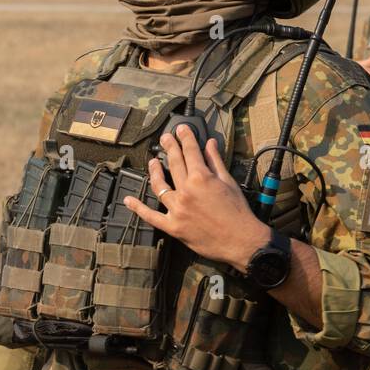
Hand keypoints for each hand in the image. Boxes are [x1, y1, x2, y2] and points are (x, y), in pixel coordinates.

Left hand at [123, 123, 270, 272]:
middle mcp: (186, 191)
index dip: (185, 138)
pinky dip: (138, 208)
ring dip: (154, 171)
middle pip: (174, 164)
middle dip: (169, 147)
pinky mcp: (172, 226)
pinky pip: (151, 216)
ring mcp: (177, 209)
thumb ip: (216, 162)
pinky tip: (129, 200)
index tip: (181, 129)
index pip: (191, 152)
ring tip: (152, 161)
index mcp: (202, 178)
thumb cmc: (238, 212)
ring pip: (159, 185)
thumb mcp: (229, 182)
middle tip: (165, 137)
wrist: (240, 240)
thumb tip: (210, 144)